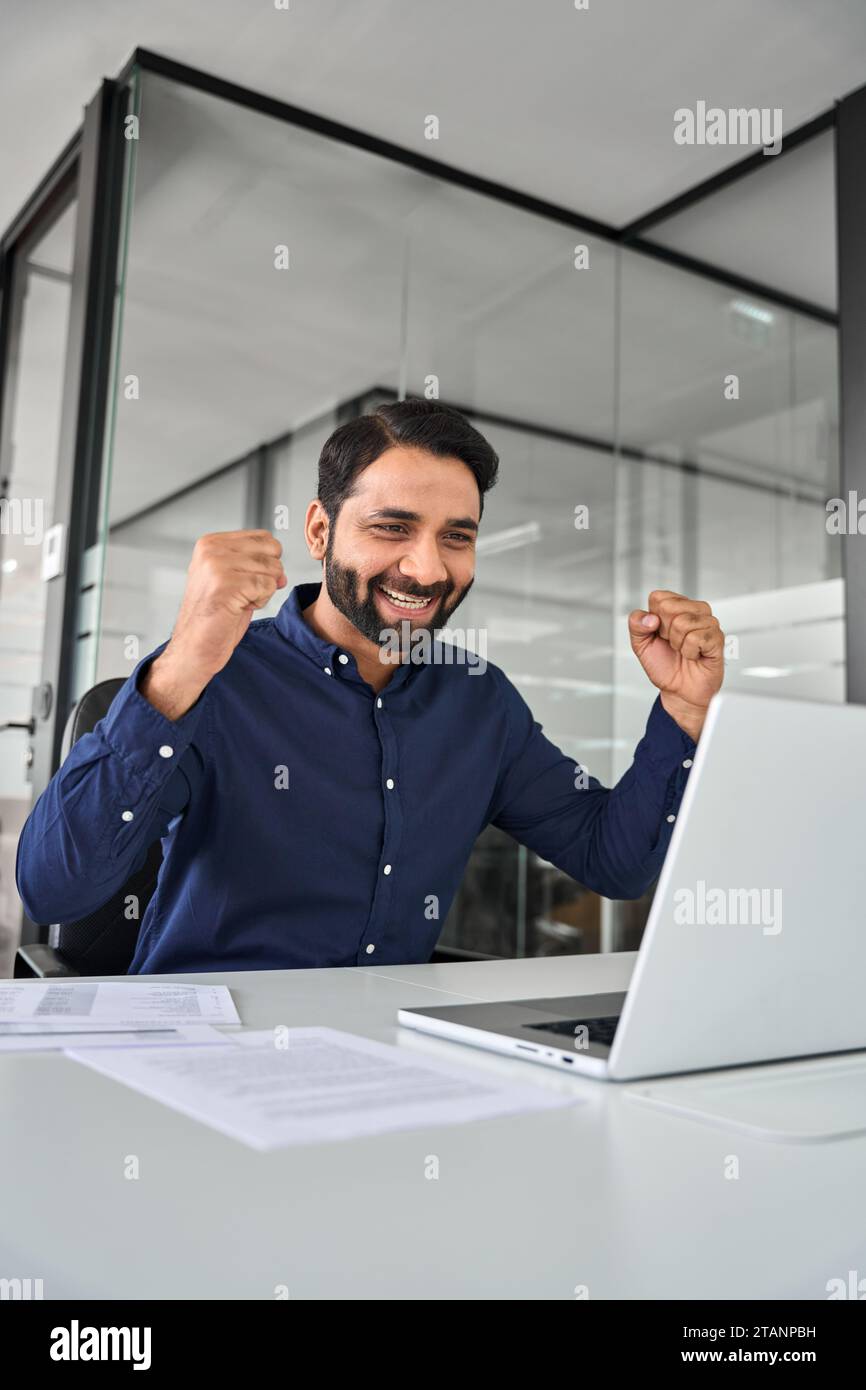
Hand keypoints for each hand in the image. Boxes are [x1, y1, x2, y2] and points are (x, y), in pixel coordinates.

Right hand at [141, 530, 286, 719]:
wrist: (194, 648)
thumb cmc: (214, 617)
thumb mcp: (233, 580)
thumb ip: (255, 566)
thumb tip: (282, 572)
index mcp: (211, 542)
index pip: (265, 538)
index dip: (265, 564)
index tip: (242, 582)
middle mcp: (212, 549)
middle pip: (272, 553)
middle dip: (266, 577)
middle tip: (240, 595)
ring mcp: (217, 565)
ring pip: (273, 570)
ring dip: (262, 592)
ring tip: (236, 602)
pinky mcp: (227, 584)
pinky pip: (268, 586)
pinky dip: (259, 602)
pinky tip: (237, 609)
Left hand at [628, 590, 724, 739]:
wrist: (679, 691)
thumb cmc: (665, 665)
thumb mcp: (640, 644)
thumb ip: (636, 625)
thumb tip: (649, 617)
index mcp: (676, 607)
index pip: (658, 597)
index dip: (653, 620)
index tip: (660, 634)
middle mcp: (694, 611)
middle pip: (669, 607)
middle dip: (664, 631)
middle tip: (673, 644)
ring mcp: (708, 623)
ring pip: (682, 622)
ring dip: (677, 644)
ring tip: (683, 650)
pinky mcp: (717, 637)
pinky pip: (696, 638)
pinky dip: (690, 652)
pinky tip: (695, 655)